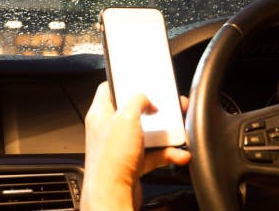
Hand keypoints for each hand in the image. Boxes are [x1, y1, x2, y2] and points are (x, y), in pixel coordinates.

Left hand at [81, 82, 190, 210]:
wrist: (113, 197)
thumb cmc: (111, 161)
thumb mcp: (127, 118)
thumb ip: (138, 101)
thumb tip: (146, 99)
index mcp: (100, 114)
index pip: (108, 89)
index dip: (124, 83)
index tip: (139, 81)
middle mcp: (108, 131)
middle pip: (132, 112)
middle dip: (153, 111)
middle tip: (167, 108)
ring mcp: (120, 149)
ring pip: (145, 134)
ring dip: (164, 135)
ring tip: (178, 132)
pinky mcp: (131, 165)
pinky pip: (152, 155)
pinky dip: (166, 154)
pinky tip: (177, 154)